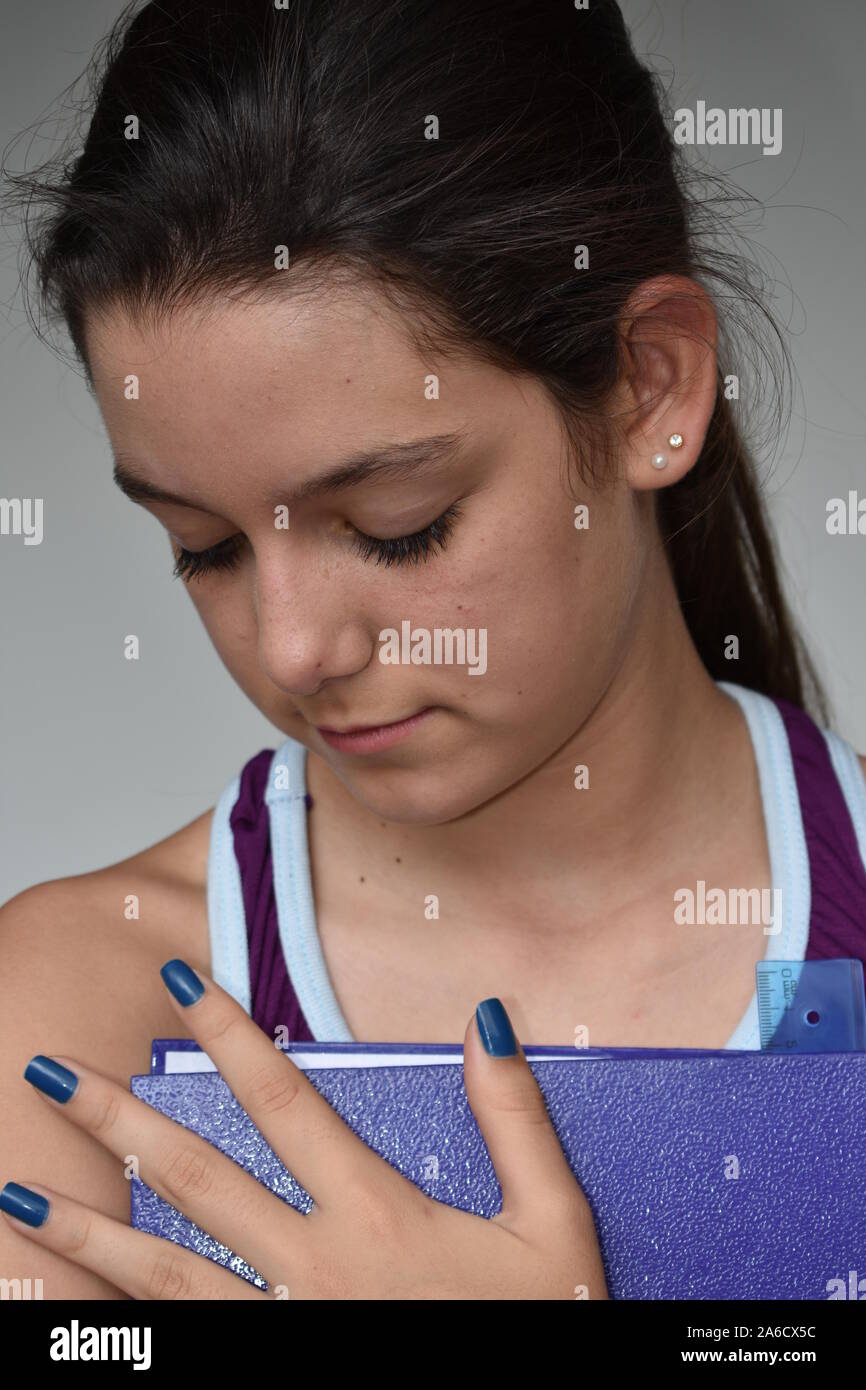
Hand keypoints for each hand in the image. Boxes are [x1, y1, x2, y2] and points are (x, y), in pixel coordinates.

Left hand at [0, 961, 608, 1299]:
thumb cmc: (543, 1338)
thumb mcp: (554, 1226)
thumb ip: (516, 1120)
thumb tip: (487, 1022)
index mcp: (377, 1215)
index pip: (285, 1100)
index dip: (230, 1034)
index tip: (181, 981)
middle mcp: (314, 1268)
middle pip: (197, 1179)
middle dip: (117, 1122)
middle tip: (50, 1075)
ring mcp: (282, 1330)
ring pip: (162, 1275)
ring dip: (85, 1229)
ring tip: (16, 1196)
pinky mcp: (271, 1372)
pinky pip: (179, 1345)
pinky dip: (119, 1323)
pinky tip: (72, 1303)